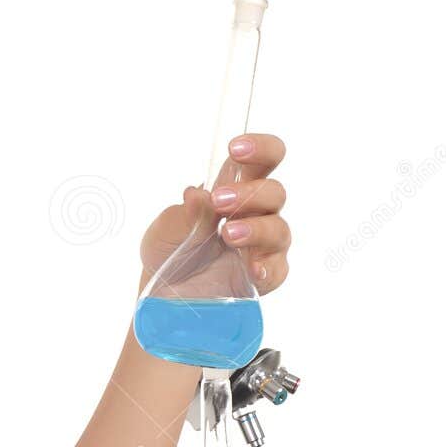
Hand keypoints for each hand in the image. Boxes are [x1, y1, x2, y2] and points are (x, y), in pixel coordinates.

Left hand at [138, 133, 291, 293]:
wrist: (166, 298)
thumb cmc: (170, 253)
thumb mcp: (165, 232)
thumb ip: (184, 215)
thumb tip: (198, 195)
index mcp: (233, 190)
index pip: (260, 160)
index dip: (258, 148)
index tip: (235, 149)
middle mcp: (255, 214)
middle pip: (274, 191)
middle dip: (250, 193)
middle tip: (220, 200)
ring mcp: (263, 245)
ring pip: (279, 228)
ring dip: (256, 228)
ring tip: (228, 234)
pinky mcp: (266, 275)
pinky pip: (277, 269)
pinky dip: (266, 267)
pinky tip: (251, 268)